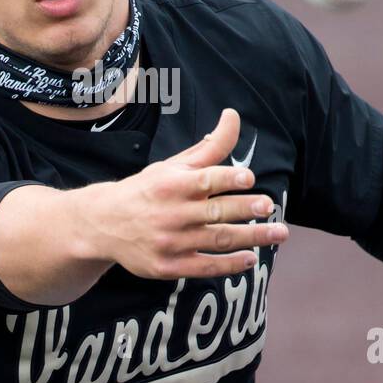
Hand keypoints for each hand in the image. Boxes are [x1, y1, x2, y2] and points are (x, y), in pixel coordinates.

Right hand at [78, 108, 287, 278]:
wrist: (104, 224)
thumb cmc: (147, 190)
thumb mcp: (172, 166)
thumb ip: (209, 147)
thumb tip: (234, 116)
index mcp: (172, 184)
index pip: (205, 180)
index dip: (228, 179)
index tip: (249, 179)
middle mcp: (171, 213)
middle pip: (216, 212)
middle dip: (246, 209)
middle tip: (270, 208)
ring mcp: (169, 242)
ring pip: (217, 240)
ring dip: (252, 238)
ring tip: (279, 233)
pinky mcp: (168, 266)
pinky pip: (205, 266)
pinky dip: (230, 264)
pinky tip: (251, 258)